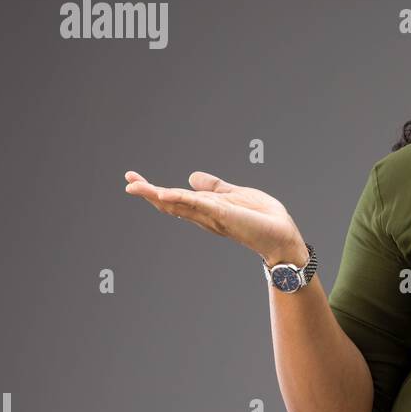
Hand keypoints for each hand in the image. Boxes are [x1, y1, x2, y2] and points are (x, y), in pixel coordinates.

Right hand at [123, 170, 303, 262]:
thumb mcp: (234, 195)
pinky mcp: (222, 214)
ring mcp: (212, 216)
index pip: (175, 198)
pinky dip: (179, 197)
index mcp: (206, 209)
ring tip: (134, 186)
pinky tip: (163, 193)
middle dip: (148, 192)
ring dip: (155, 194)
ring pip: (178, 204)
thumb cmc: (262, 218)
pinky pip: (197, 204)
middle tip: (128, 181)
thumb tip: (191, 176)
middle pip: (170, 203)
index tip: (134, 179)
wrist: (282, 235)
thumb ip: (214, 187)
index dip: (155, 190)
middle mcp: (205, 215)